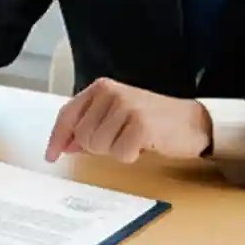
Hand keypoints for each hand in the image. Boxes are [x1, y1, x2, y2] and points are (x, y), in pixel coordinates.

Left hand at [45, 78, 211, 163]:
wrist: (193, 122)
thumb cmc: (153, 121)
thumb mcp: (116, 118)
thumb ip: (89, 127)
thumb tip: (64, 144)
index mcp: (101, 88)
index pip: (68, 114)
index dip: (57, 137)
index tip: (51, 155)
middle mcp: (111, 93)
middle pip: (83, 136)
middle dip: (98, 147)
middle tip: (121, 140)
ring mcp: (126, 107)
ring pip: (99, 147)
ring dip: (116, 151)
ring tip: (134, 140)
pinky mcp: (141, 125)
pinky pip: (120, 154)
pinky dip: (131, 156)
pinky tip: (145, 145)